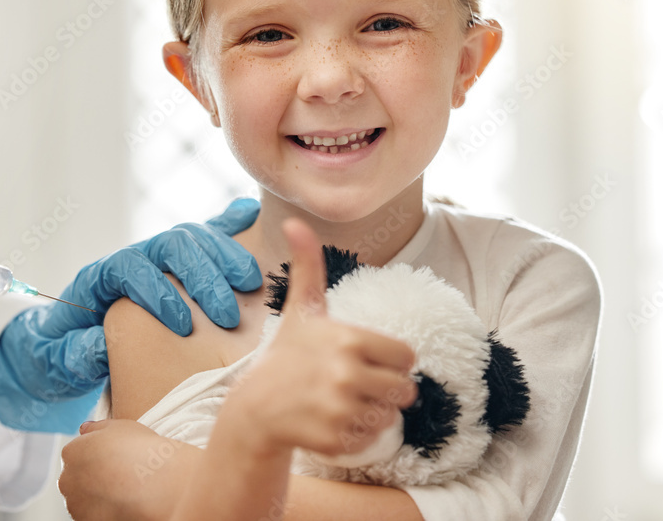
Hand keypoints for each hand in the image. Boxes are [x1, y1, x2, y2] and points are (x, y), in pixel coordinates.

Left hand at [0, 197, 260, 432]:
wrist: (62, 344)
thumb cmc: (59, 353)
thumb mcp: (55, 361)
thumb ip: (73, 354)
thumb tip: (99, 346)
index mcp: (100, 277)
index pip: (130, 266)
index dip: (158, 290)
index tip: (183, 324)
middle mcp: (133, 257)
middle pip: (170, 244)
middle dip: (203, 274)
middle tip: (227, 314)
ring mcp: (158, 256)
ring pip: (193, 237)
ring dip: (225, 255)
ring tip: (251, 284)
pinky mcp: (180, 263)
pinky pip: (207, 234)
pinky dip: (230, 224)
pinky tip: (251, 215)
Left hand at [59, 419, 195, 520]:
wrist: (155, 484)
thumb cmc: (140, 451)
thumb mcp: (119, 426)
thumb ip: (97, 427)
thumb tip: (85, 429)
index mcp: (72, 452)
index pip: (76, 453)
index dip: (96, 455)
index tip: (112, 458)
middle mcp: (67, 479)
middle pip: (75, 477)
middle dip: (91, 476)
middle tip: (117, 475)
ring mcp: (75, 504)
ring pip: (82, 499)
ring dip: (96, 495)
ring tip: (123, 491)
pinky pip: (92, 515)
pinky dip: (103, 511)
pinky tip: (122, 503)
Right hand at [226, 218, 417, 459]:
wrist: (255, 407)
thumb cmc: (286, 354)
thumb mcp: (302, 309)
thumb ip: (307, 265)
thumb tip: (293, 221)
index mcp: (349, 339)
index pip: (406, 357)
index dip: (389, 359)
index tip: (365, 359)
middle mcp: (347, 375)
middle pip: (404, 389)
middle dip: (384, 388)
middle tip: (354, 384)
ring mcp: (341, 411)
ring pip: (390, 416)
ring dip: (373, 412)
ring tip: (342, 402)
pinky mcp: (336, 441)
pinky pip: (372, 440)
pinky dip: (358, 435)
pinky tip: (333, 422)